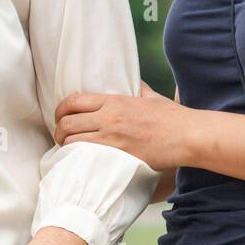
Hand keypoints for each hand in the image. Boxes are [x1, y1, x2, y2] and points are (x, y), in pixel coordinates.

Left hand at [54, 82, 192, 171]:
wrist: (186, 136)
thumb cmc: (172, 118)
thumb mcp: (151, 97)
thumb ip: (137, 90)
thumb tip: (132, 82)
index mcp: (114, 101)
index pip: (74, 101)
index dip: (60, 110)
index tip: (60, 117)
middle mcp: (108, 118)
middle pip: (66, 123)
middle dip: (58, 131)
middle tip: (62, 138)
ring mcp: (110, 138)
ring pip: (71, 142)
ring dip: (65, 147)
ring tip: (69, 151)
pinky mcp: (114, 156)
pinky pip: (83, 157)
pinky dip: (75, 159)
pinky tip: (79, 162)